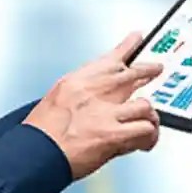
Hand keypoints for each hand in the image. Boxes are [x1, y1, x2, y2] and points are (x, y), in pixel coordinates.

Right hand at [23, 32, 164, 180]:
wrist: (34, 154)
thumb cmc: (42, 133)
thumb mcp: (57, 100)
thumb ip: (82, 95)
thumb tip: (102, 99)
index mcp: (78, 81)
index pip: (110, 58)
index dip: (128, 46)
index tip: (137, 38)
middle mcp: (94, 92)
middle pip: (133, 74)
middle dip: (149, 71)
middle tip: (157, 69)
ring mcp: (105, 112)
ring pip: (145, 104)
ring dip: (149, 115)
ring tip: (149, 122)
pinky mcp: (113, 134)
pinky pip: (144, 129)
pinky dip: (149, 136)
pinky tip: (145, 142)